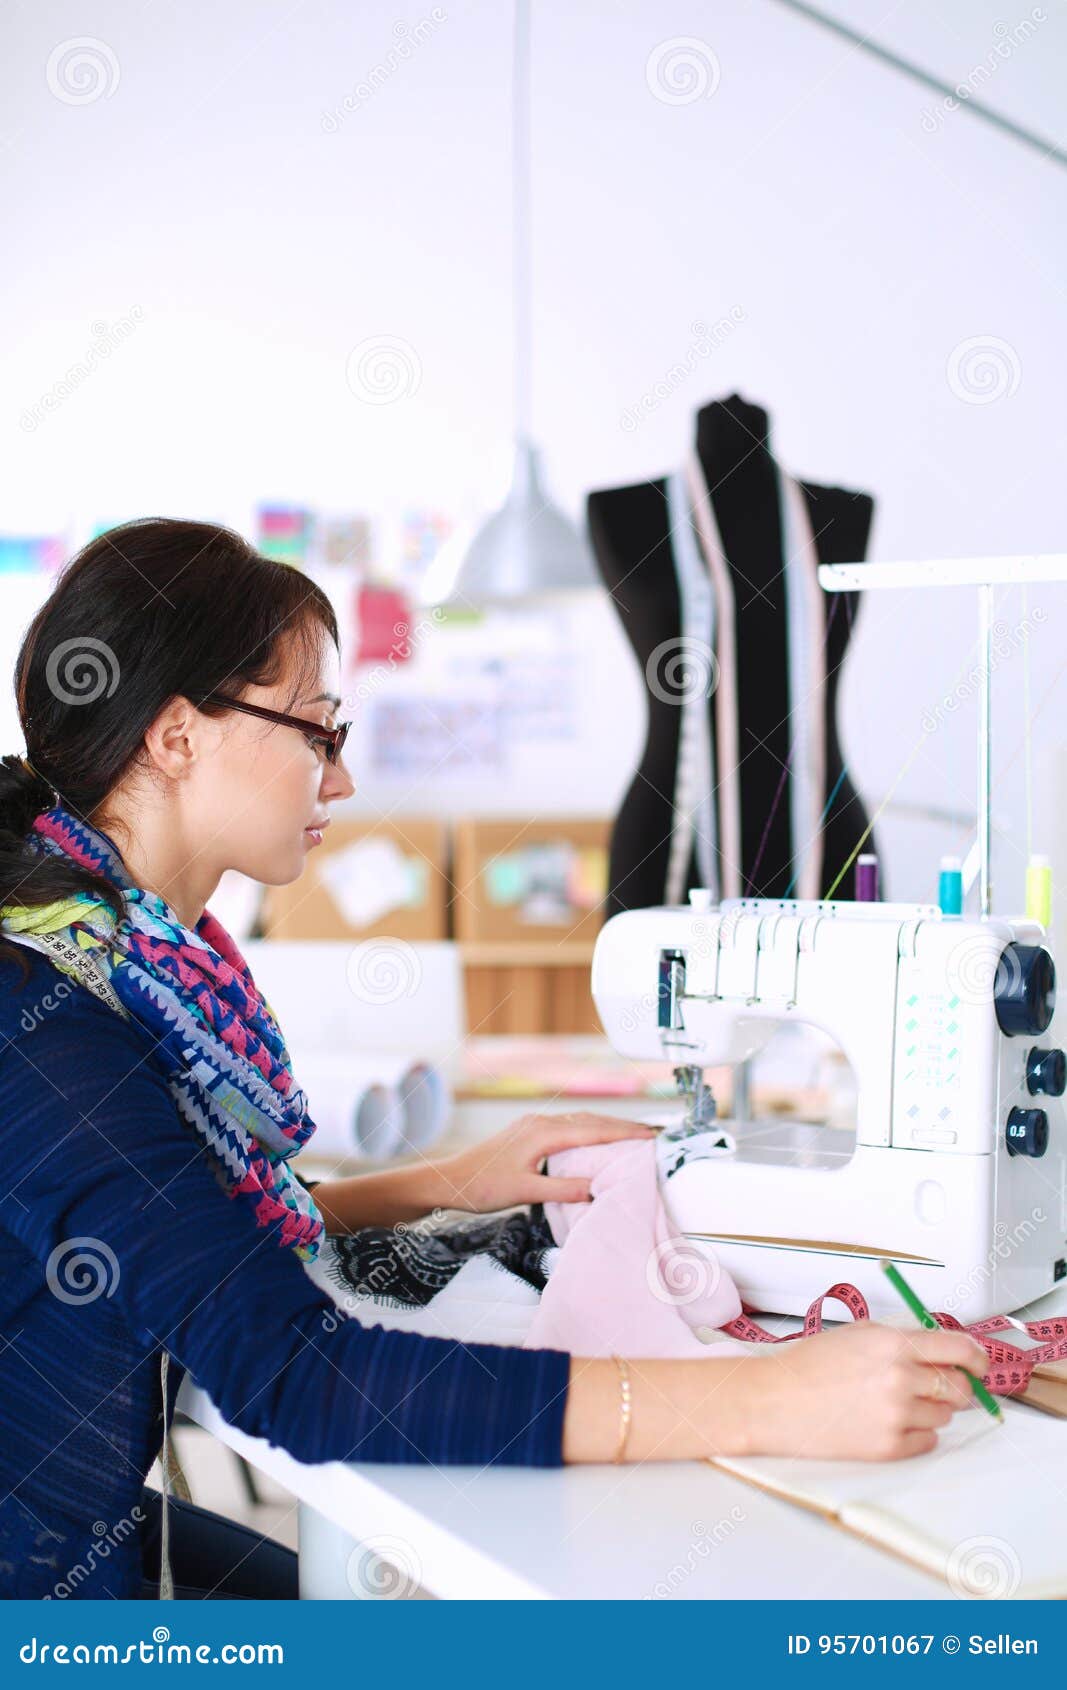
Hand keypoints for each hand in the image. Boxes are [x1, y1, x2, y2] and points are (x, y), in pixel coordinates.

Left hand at [428, 1111, 657, 1213]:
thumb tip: (597, 1189)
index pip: (593, 1131)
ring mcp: (532, 1125)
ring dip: (606, 1127)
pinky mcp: (527, 1133)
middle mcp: (540, 1123)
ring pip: (578, 1122)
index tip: (651, 1136)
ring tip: (631, 1135)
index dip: (624, 1133)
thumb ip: (562, 1189)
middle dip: (622, 1127)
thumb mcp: (524, 1192)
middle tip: (652, 1134)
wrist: (447, 1180)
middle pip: (590, 1121)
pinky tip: (594, 1139)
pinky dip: (588, 1130)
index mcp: (543, 1133)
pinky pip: (567, 1126)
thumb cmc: (481, 1186)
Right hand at [741, 1320, 991, 1460]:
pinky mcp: (889, 1447)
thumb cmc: (810, 1366)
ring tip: (894, 1403)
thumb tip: (943, 1351)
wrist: (775, 1401)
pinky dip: (917, 1434)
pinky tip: (888, 1422)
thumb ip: (903, 1340)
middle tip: (936, 1385)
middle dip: (954, 1386)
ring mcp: (896, 1415)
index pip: (959, 1349)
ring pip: (944, 1415)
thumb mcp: (859, 1335)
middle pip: (960, 1387)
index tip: (979, 1364)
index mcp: (894, 1344)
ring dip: (930, 1409)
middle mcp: (900, 1378)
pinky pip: (928, 1442)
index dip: (977, 1357)